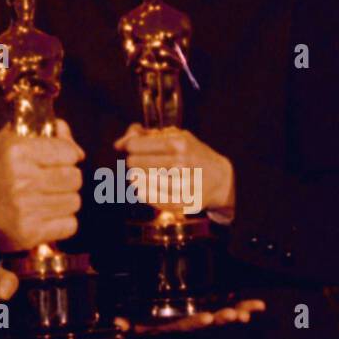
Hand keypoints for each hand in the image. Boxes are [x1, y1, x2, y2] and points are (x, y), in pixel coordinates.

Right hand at [0, 118, 83, 251]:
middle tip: (50, 178)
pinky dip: (61, 221)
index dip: (65, 154)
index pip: (68, 153)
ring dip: (64, 199)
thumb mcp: (10, 138)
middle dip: (67, 176)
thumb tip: (79, 152)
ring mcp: (24, 210)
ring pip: (74, 201)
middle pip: (74, 178)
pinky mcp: (27, 234)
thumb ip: (49, 133)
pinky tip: (44, 213)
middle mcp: (20, 181)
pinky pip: (69, 225)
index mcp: (15, 152)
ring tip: (44, 196)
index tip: (56, 157)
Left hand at [113, 123, 234, 211]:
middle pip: (135, 164)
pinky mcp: (184, 203)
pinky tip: (143, 188)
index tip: (132, 148)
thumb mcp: (175, 136)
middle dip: (133, 163)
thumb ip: (144, 135)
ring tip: (140, 175)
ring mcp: (184, 185)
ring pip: (141, 182)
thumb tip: (118, 143)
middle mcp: (182, 163)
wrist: (221, 178)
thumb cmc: (193, 153)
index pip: (136, 145)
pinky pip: (153, 200)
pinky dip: (144, 194)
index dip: (129, 146)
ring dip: (136, 178)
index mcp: (179, 144)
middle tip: (137, 163)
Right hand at [123, 298, 265, 335]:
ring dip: (237, 313)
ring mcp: (206, 316)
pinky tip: (259, 306)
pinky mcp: (214, 309)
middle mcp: (193, 321)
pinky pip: (233, 308)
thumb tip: (117, 322)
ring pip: (224, 315)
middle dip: (223, 317)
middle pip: (210, 320)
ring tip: (247, 312)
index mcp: (177, 322)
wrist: (163, 328)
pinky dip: (246, 306)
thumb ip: (129, 323)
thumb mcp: (138, 323)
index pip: (187, 323)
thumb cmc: (152, 323)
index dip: (197, 321)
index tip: (205, 317)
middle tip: (235, 315)